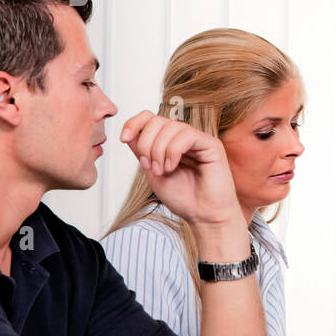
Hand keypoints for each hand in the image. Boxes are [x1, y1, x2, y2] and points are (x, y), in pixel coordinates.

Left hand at [119, 111, 239, 227]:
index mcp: (170, 143)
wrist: (204, 216)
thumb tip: (129, 134)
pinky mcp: (211, 144)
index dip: (134, 123)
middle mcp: (184, 138)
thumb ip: (142, 153)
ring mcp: (198, 140)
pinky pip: (187, 135)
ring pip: (171, 126)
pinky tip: (172, 166)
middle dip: (146, 143)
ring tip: (162, 170)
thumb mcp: (152, 174)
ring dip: (158, 150)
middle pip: (157, 120)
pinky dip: (173, 151)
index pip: (150, 118)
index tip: (124, 139)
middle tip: (149, 166)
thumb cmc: (185, 199)